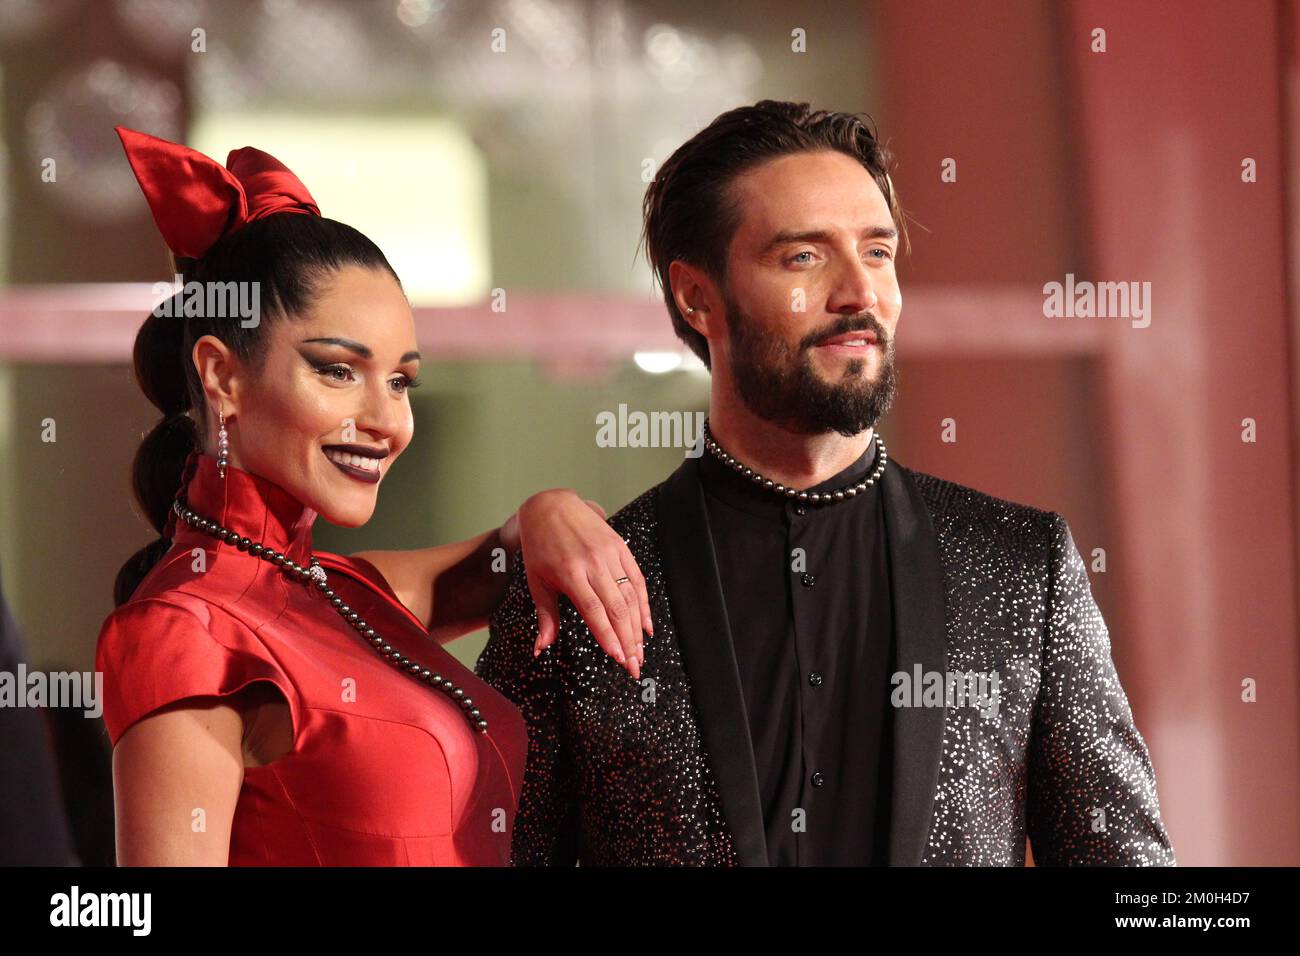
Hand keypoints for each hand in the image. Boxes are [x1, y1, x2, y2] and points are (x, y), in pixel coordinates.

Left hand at [509, 489, 651, 677]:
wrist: (551, 506)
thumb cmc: (540, 547)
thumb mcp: (536, 581)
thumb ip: (545, 616)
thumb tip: (541, 648)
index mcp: (570, 573)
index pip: (594, 611)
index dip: (608, 636)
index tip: (618, 658)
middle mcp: (594, 563)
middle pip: (618, 608)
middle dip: (628, 640)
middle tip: (634, 666)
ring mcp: (610, 554)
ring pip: (631, 596)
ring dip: (637, 627)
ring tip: (640, 652)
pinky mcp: (621, 548)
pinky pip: (637, 580)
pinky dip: (644, 604)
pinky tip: (646, 625)